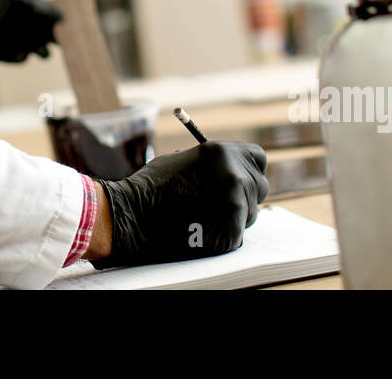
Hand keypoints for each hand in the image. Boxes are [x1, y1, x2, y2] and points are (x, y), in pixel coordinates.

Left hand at [0, 0, 62, 64]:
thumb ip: (35, 4)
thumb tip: (60, 15)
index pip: (36, 5)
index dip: (51, 13)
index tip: (67, 22)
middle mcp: (5, 17)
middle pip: (35, 26)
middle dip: (47, 33)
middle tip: (61, 41)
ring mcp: (0, 36)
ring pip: (28, 43)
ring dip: (37, 47)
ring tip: (43, 53)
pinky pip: (15, 57)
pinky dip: (20, 58)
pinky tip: (21, 56)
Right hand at [91, 141, 268, 268]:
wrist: (133, 214)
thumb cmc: (152, 186)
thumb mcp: (184, 160)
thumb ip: (213, 165)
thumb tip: (229, 170)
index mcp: (223, 153)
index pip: (258, 159)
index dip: (250, 169)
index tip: (242, 178)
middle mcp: (234, 174)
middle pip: (258, 187)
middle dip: (243, 196)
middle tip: (217, 204)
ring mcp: (235, 203)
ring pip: (250, 214)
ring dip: (233, 217)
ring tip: (202, 217)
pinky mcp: (231, 231)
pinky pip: (236, 235)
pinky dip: (222, 238)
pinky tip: (200, 232)